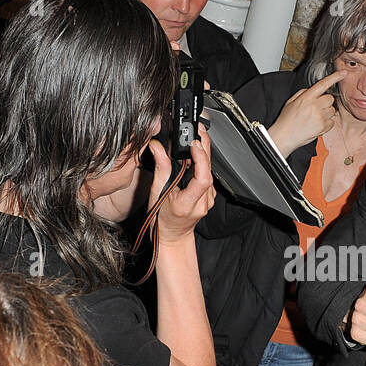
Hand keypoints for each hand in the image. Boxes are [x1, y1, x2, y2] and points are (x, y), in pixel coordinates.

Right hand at [152, 122, 215, 242]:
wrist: (172, 236)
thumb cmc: (162, 220)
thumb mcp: (156, 194)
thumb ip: (160, 169)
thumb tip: (158, 147)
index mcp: (188, 203)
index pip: (203, 177)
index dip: (201, 158)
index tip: (194, 143)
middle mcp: (202, 202)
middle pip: (209, 170)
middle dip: (204, 147)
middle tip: (196, 130)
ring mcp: (208, 200)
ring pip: (210, 171)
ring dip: (203, 153)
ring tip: (194, 137)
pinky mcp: (209, 196)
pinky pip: (208, 175)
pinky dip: (202, 163)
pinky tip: (194, 154)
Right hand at [268, 69, 345, 156]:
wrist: (284, 136)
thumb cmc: (286, 120)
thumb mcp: (291, 101)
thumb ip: (304, 93)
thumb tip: (314, 90)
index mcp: (306, 97)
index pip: (323, 84)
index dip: (335, 77)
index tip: (343, 73)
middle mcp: (314, 106)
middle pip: (330, 99)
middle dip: (325, 102)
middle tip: (316, 108)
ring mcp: (319, 116)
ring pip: (332, 110)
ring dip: (326, 113)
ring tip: (314, 118)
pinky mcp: (323, 127)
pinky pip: (332, 122)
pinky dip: (326, 123)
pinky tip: (316, 125)